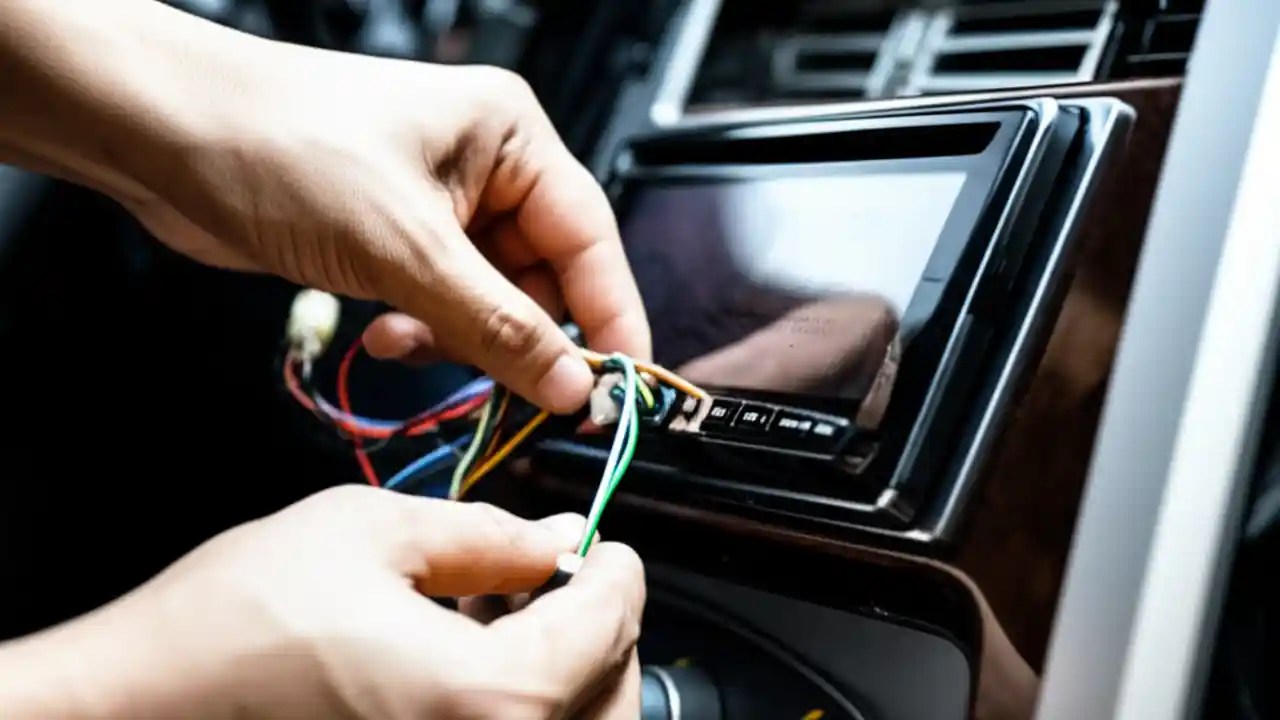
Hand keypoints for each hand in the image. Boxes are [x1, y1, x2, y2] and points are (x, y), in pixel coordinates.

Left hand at [0, 0, 650, 413]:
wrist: (166, 135)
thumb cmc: (282, 145)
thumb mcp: (407, 248)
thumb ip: (498, 326)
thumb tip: (571, 386)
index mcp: (511, 139)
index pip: (590, 239)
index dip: (610, 318)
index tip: (619, 389)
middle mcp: (485, 171)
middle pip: (542, 281)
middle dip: (520, 341)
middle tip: (517, 400)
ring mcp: (439, 208)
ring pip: (488, 304)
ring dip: (459, 341)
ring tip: (412, 344)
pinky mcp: (396, 241)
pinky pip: (440, 306)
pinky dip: (421, 333)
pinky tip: (383, 334)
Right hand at [0, 487, 645, 718]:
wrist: (126, 712)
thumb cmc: (225, 629)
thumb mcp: (366, 534)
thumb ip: (483, 536)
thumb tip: (554, 542)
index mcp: (487, 700)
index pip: (607, 627)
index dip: (616, 571)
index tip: (607, 547)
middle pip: (610, 696)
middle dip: (605, 630)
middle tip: (573, 580)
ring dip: (573, 680)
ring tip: (524, 622)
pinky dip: (522, 711)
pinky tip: (480, 669)